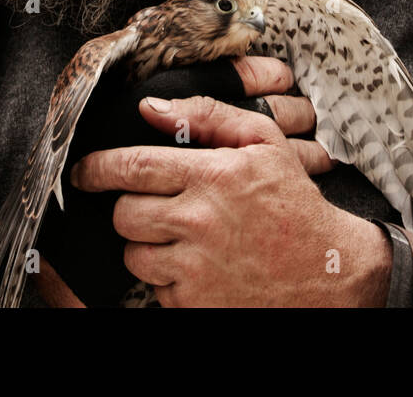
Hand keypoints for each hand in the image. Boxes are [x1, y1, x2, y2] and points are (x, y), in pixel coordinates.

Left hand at [70, 94, 393, 306]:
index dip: (95, 168)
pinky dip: (168, 279)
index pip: (131, 167)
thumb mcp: (264, 143)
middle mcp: (199, 222)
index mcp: (212, 177)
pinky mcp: (195, 304)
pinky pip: (156, 288)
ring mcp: (195, 268)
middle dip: (128, 209)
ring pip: (134, 255)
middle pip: (124, 214)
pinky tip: (196, 266)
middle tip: (150, 207)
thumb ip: (207, 115)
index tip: (83, 172)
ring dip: (146, 246)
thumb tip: (150, 107)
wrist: (329, 273)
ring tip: (179, 238)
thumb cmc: (293, 205)